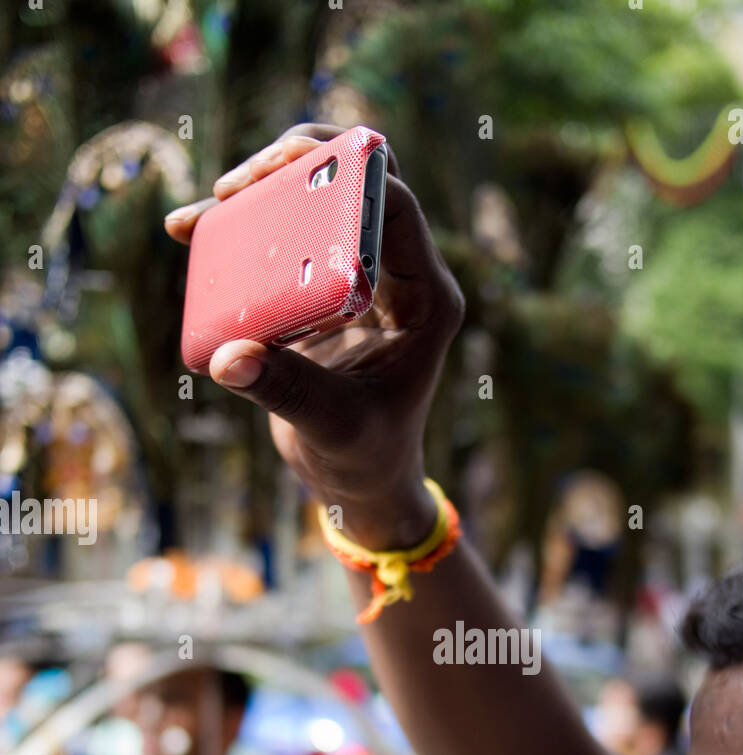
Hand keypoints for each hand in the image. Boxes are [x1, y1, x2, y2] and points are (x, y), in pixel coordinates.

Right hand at [163, 125, 465, 547]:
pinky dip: (244, 227)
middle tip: (240, 180)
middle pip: (360, 181)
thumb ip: (285, 390)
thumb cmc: (365, 457)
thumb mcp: (330, 425)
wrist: (358, 478)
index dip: (347, 177)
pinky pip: (287, 237)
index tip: (285, 177)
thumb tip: (228, 358)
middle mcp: (399, 275)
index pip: (397, 208)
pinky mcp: (323, 287)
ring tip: (212, 203)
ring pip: (322, 196)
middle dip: (302, 163)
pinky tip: (191, 229)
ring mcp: (361, 276)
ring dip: (268, 187)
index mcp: (426, 299)